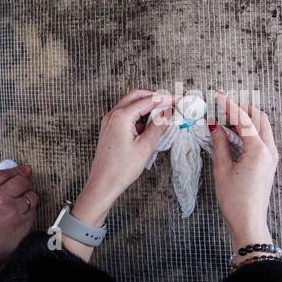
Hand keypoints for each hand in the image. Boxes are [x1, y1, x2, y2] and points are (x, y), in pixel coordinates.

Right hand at [0, 165, 36, 263]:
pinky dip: (29, 213)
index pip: (6, 173)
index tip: (24, 170)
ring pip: (31, 196)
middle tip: (23, 187)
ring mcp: (14, 211)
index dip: (17, 171)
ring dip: (28, 199)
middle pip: (22, 181)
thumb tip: (6, 179)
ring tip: (18, 207)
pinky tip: (19, 218)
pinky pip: (33, 212)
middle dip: (24, 183)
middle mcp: (1, 198)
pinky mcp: (23, 224)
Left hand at [69, 89, 168, 232]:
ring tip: (163, 116)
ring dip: (147, 106)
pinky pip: (126, 115)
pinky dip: (139, 116)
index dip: (166, 99)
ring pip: (131, 104)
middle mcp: (113, 115)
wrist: (103, 184)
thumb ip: (159, 126)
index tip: (179, 99)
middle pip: (137, 96)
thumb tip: (169, 113)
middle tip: (171, 103)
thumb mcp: (145, 146)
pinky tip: (150, 126)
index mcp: (121, 116)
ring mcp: (109, 122)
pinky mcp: (109, 129)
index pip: (149, 100)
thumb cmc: (121, 169)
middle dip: (155, 97)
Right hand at [208, 92, 277, 251]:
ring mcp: (271, 157)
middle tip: (220, 105)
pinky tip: (232, 132)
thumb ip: (220, 144)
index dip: (228, 105)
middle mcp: (269, 150)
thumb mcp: (222, 170)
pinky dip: (247, 131)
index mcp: (258, 150)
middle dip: (240, 107)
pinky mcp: (268, 163)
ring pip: (261, 127)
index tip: (217, 94)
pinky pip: (260, 139)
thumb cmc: (234, 201)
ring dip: (244, 119)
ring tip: (223, 117)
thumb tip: (215, 127)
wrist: (248, 223)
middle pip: (258, 117)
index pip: (243, 119)